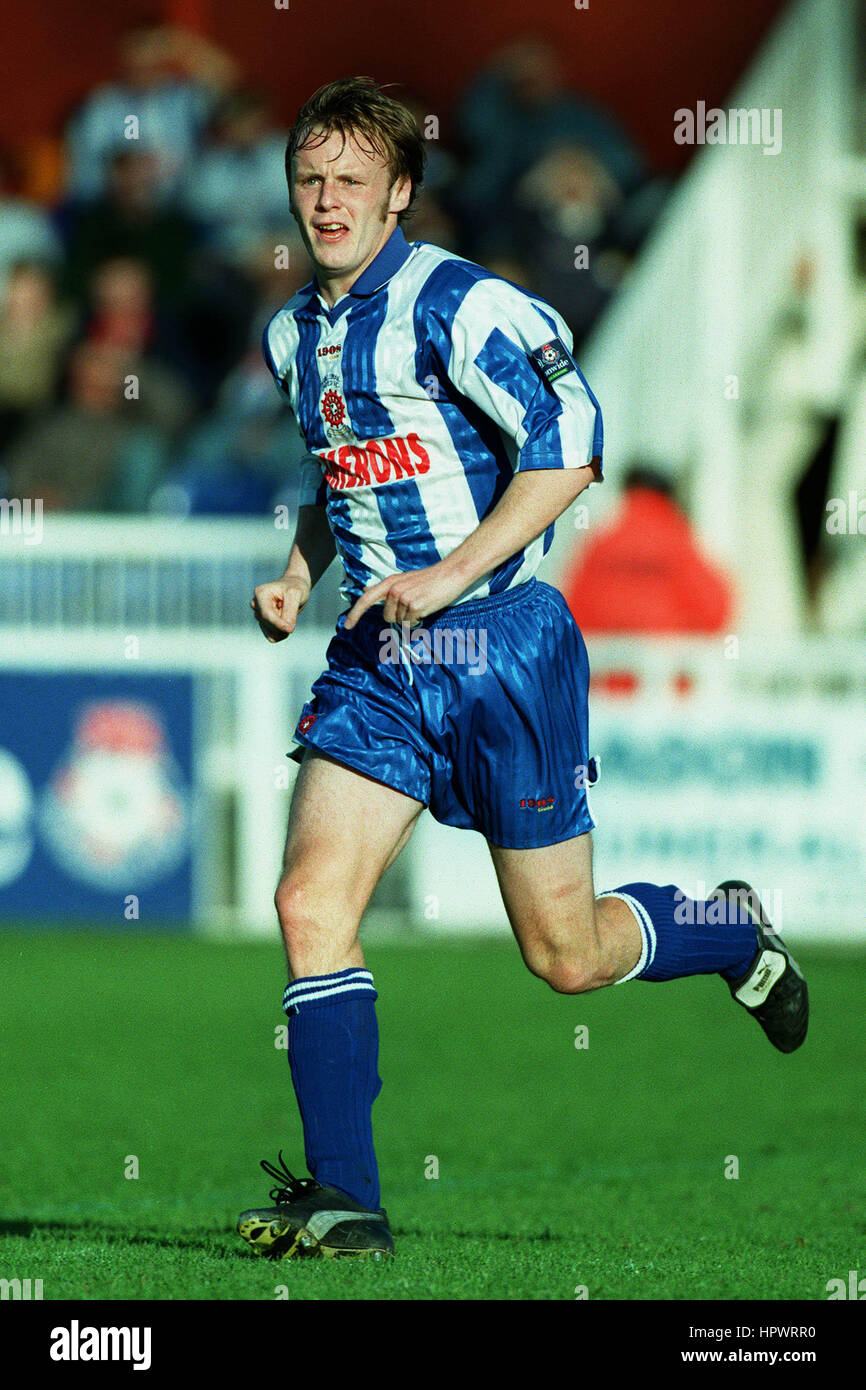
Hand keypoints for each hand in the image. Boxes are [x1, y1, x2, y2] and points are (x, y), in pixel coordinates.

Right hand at [251, 576, 309, 641]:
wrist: (294, 585)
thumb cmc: (295, 588)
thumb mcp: (296, 595)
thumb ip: (290, 612)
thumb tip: (287, 630)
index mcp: (261, 594)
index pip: (266, 614)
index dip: (278, 624)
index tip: (290, 629)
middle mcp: (256, 604)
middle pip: (267, 624)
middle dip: (282, 626)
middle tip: (293, 618)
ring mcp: (258, 613)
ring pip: (270, 632)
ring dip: (282, 630)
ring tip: (290, 617)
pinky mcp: (263, 622)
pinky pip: (272, 636)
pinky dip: (281, 633)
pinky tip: (286, 624)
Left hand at [343, 562, 466, 629]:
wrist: (451, 574)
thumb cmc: (430, 579)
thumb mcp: (404, 579)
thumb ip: (386, 588)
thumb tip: (366, 591)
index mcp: (390, 582)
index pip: (366, 599)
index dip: (355, 614)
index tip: (347, 625)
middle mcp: (394, 590)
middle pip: (387, 617)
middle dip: (398, 616)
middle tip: (413, 605)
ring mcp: (403, 598)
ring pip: (399, 621)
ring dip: (410, 618)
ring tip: (422, 603)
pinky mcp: (414, 606)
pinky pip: (410, 624)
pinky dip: (418, 620)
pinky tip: (426, 608)